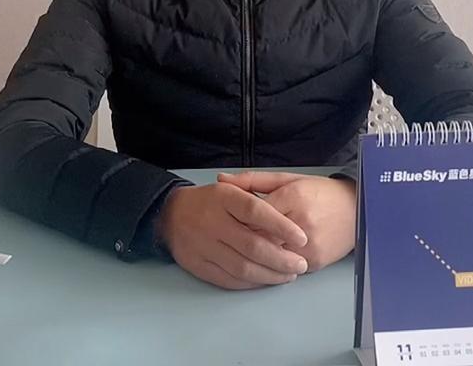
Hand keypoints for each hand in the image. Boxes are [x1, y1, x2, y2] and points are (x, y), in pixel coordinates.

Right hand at [156, 182, 309, 289]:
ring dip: (270, 275)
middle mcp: (212, 221)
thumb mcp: (231, 189)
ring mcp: (203, 246)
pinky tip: (266, 280)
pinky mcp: (197, 265)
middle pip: (252, 245)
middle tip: (300, 264)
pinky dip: (251, 283)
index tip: (302, 238)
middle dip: (282, 259)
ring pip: (243, 267)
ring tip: (289, 275)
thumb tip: (286, 218)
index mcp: (224, 197)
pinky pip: (229, 280)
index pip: (256, 211)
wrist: (170, 215)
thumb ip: (257, 196)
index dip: (282, 226)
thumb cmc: (210, 202)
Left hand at [216, 172, 356, 272]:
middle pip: (260, 238)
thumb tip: (221, 180)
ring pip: (271, 257)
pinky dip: (273, 265)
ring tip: (243, 251)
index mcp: (294, 197)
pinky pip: (285, 268)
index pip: (255, 214)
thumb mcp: (287, 179)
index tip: (224, 224)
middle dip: (242, 241)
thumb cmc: (320, 192)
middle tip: (228, 240)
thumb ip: (252, 180)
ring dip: (256, 257)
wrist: (358, 210)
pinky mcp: (316, 262)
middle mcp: (302, 222)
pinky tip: (263, 260)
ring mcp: (310, 245)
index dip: (236, 221)